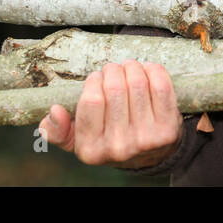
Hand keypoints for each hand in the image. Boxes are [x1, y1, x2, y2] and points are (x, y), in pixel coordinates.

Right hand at [38, 61, 183, 168]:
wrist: (148, 155)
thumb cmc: (107, 139)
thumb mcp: (77, 139)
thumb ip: (57, 129)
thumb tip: (54, 111)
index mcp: (91, 149)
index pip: (91, 100)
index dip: (94, 80)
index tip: (97, 77)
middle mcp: (118, 147)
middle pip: (115, 88)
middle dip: (113, 70)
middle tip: (114, 69)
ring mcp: (146, 139)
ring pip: (137, 83)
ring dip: (132, 66)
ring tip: (129, 68)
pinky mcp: (168, 129)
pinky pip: (161, 87)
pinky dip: (154, 70)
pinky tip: (147, 70)